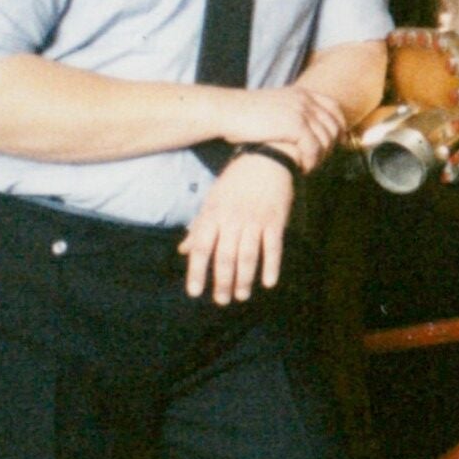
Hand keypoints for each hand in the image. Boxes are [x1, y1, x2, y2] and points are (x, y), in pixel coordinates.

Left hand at [179, 151, 295, 303]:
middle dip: (222, 282)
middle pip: (225, 257)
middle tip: (222, 301)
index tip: (195, 292)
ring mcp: (255, 220)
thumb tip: (183, 250)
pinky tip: (269, 282)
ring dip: (245, 279)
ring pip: (247, 255)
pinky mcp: (276, 220)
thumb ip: (199, 227)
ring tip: (242, 296)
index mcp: (213, 215)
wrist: (266, 158)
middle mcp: (232, 219)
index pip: (201, 248)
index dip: (196, 271)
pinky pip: (273, 247)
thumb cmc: (235, 181)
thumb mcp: (212, 200)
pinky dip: (271, 266)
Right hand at [217, 84, 349, 173]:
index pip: (333, 107)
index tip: (340, 140)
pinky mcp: (295, 125)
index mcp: (301, 93)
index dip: (340, 125)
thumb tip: (299, 128)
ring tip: (309, 167)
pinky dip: (311, 161)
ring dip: (320, 157)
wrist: (225, 111)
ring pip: (326, 139)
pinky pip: (314, 147)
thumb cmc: (243, 114)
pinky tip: (302, 169)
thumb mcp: (273, 105)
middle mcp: (305, 100)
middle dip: (332, 145)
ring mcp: (301, 112)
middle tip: (322, 161)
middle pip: (333, 125)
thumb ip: (289, 111)